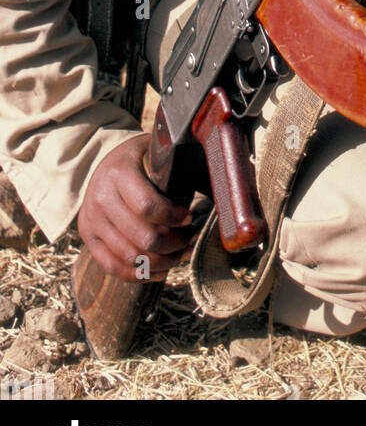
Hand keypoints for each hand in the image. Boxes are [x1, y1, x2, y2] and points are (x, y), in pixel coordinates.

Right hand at [78, 133, 194, 281]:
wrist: (100, 161)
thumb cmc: (138, 157)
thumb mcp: (154, 150)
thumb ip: (176, 167)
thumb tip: (216, 182)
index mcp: (119, 173)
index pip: (147, 206)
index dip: (173, 218)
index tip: (190, 217)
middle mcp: (101, 198)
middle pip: (141, 237)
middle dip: (173, 244)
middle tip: (190, 238)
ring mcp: (91, 220)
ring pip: (129, 256)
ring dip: (161, 261)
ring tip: (180, 253)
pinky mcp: (88, 237)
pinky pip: (112, 266)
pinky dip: (138, 275)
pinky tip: (159, 271)